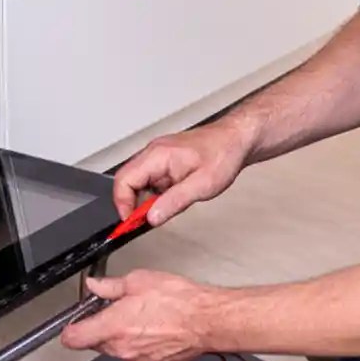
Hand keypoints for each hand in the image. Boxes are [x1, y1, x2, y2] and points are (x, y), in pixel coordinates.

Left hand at [60, 270, 212, 360]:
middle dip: (101, 328)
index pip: (74, 339)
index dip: (70, 331)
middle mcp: (122, 349)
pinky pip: (136, 357)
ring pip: (117, 350)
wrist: (207, 321)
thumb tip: (94, 286)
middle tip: (116, 311)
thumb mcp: (138, 281)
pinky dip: (139, 346)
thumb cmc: (177, 301)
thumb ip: (110, 286)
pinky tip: (153, 330)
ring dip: (121, 338)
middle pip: (96, 343)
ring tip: (141, 319)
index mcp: (112, 327)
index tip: (73, 324)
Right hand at [113, 122, 253, 224]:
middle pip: (127, 181)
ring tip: (165, 210)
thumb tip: (152, 217)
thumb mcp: (202, 185)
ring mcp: (158, 157)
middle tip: (145, 221)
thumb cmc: (223, 154)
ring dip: (145, 200)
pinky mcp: (164, 163)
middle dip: (132, 204)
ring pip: (138, 183)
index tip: (130, 221)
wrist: (237, 140)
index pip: (124, 179)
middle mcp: (153, 153)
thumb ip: (174, 202)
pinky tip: (172, 200)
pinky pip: (150, 181)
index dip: (122, 203)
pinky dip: (155, 195)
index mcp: (157, 155)